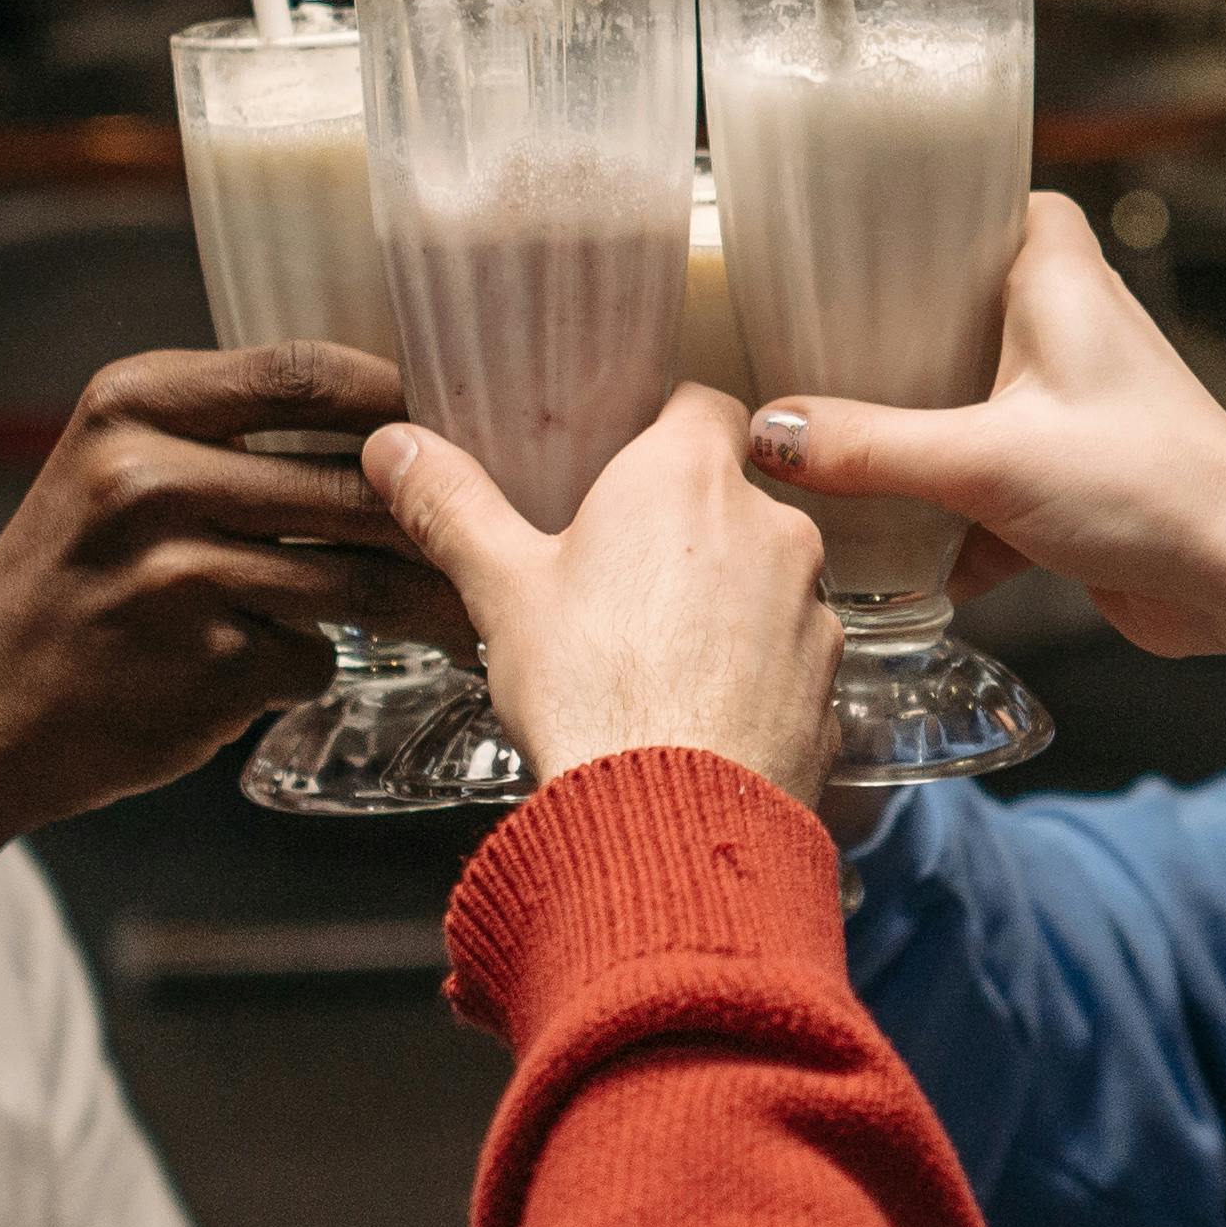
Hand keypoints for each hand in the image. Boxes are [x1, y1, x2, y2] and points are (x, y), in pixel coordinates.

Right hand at [0, 345, 472, 949]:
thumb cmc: (73, 578)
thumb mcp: (118, 465)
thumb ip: (227, 434)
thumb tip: (395, 427)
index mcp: (133, 403)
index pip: (306, 373)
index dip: (399, 392)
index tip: (457, 415)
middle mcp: (148, 478)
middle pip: (349, 483)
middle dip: (437, 516)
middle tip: (500, 530)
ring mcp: (175, 578)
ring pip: (353, 578)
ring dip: (424, 601)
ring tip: (470, 611)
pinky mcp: (201, 668)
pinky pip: (312, 656)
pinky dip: (315, 663)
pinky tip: (285, 667)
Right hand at [362, 384, 840, 800]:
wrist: (671, 821)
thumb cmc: (591, 693)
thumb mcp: (500, 588)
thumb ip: (451, 505)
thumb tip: (396, 448)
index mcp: (685, 477)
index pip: (703, 405)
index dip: (665, 428)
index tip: (626, 463)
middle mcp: (769, 526)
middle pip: (734, 497)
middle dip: (685, 528)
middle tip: (618, 577)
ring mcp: (810, 605)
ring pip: (768, 577)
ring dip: (726, 600)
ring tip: (655, 655)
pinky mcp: (830, 681)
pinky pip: (790, 655)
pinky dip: (753, 670)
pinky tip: (699, 710)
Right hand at [745, 192, 1225, 661]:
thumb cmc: (1146, 484)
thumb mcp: (984, 460)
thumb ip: (871, 448)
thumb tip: (767, 433)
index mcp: (1060, 283)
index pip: (1005, 200)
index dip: (943, 204)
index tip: (866, 222)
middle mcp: (1074, 332)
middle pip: (972, 303)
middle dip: (901, 333)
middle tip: (817, 341)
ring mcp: (1079, 409)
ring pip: (980, 398)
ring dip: (921, 433)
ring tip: (837, 447)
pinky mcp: (1081, 481)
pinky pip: (995, 481)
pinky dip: (954, 518)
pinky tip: (902, 563)